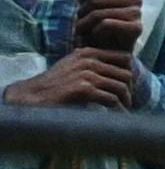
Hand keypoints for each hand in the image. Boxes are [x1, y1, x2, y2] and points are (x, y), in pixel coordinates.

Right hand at [6, 52, 140, 112]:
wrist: (31, 97)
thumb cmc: (54, 85)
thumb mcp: (73, 67)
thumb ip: (93, 65)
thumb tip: (120, 72)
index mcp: (87, 52)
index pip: (124, 58)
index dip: (128, 73)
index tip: (127, 87)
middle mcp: (89, 61)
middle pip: (126, 74)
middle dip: (129, 89)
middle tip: (127, 102)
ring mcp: (86, 74)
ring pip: (121, 87)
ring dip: (125, 101)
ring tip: (124, 111)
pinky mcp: (84, 89)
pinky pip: (111, 99)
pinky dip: (117, 109)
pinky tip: (116, 116)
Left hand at [66, 0, 140, 58]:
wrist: (107, 55)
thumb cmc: (97, 30)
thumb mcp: (89, 9)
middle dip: (81, 12)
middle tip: (80, 24)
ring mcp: (138, 13)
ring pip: (99, 12)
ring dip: (84, 24)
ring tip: (83, 33)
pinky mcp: (137, 28)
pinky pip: (106, 24)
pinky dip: (95, 32)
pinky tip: (96, 38)